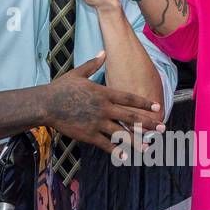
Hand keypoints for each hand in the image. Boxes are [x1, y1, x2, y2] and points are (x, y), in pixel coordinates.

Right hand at [43, 50, 164, 152]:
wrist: (46, 104)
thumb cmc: (61, 88)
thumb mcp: (78, 73)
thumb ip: (93, 64)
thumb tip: (103, 53)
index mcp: (104, 94)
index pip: (130, 98)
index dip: (145, 103)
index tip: (158, 107)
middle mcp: (104, 109)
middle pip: (131, 117)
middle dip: (149, 123)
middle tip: (163, 128)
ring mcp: (97, 123)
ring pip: (121, 133)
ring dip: (136, 140)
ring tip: (148, 147)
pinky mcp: (88, 135)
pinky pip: (106, 144)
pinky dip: (116, 150)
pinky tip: (126, 156)